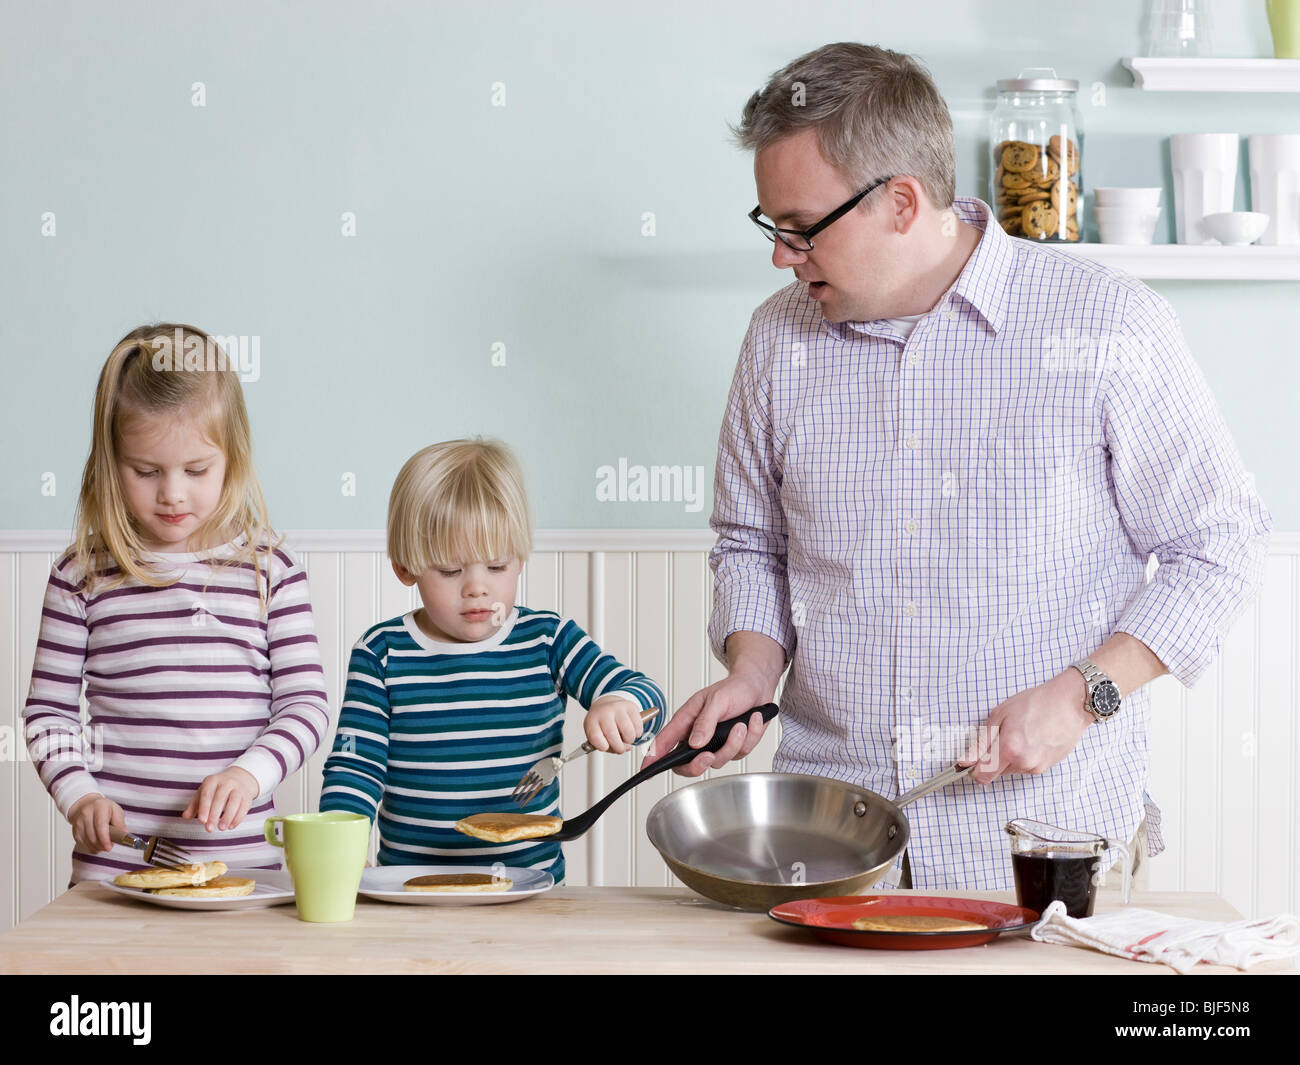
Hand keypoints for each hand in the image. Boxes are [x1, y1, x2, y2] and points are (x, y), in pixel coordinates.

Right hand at [67, 793, 125, 853]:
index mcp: (99, 807)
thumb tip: (124, 834)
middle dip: (103, 845)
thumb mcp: (116, 810)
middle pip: (93, 837)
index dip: (104, 839)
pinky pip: (83, 844)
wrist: (85, 805)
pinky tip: (97, 844)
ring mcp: (78, 823)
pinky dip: (91, 847)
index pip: (100, 826)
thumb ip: (120, 822)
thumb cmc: (103, 808)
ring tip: (105, 843)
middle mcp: (86, 814)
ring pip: (88, 842)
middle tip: (110, 845)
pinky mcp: (74, 831)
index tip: (109, 847)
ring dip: (98, 847)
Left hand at [182, 767, 259, 831]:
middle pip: (220, 798)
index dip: (204, 808)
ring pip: (234, 802)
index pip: (207, 794)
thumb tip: (185, 817)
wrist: (239, 778)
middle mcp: (227, 782)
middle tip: (209, 829)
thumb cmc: (216, 789)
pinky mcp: (247, 796)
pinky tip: (231, 826)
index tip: (201, 821)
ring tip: (221, 828)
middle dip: (214, 815)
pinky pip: (244, 808)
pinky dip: (237, 818)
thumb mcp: (203, 793)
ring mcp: (238, 788)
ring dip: (228, 817)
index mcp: (212, 781)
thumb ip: (194, 806)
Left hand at [584, 696, 645, 754]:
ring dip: (629, 740)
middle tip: (620, 748)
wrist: (606, 704)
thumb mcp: (597, 735)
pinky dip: (637, 732)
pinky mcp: (630, 706)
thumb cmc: (601, 723)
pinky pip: (638, 726)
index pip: (595, 737)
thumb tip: (627, 747)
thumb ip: (610, 747)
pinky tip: (632, 730)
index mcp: (592, 721)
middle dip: (619, 747)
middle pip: (613, 735)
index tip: (606, 747)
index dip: (602, 746)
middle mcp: (604, 713)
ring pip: (628, 732)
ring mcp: (618, 708)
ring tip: (626, 738)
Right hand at [643, 669, 772, 777]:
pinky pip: (740, 753)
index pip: (664, 742)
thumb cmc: (733, 689)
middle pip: (687, 764)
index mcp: (686, 722)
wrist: (757, 688)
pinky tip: (752, 721)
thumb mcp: (716, 700)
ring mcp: (715, 744)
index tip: (646, 770)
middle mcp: (698, 736)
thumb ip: (705, 722)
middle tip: (708, 756)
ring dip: (733, 743)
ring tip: (740, 725)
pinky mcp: (733, 747)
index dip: (653, 758)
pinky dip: (750, 737)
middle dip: (698, 765)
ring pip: (718, 761)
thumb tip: (694, 743)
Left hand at [959, 668, 1093, 783]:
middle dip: (994, 758)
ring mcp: (1037, 767)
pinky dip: (1025, 755)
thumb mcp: (1000, 715)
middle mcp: (1024, 763)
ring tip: (1022, 733)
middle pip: (997, 772)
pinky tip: (1032, 738)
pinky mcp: (1048, 767)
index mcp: (1009, 749)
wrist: (1070, 703)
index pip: (983, 776)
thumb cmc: (1036, 703)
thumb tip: (965, 760)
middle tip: (1003, 735)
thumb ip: (981, 742)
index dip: (974, 769)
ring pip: (1013, 768)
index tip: (972, 760)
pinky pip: (1027, 766)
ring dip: (1011, 756)